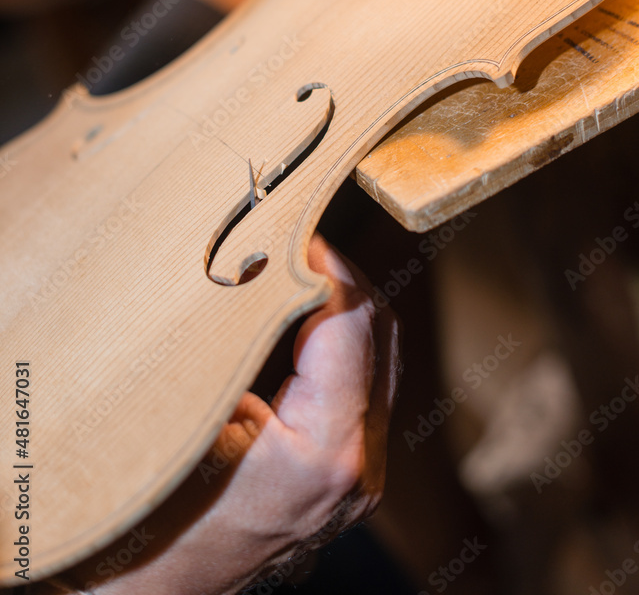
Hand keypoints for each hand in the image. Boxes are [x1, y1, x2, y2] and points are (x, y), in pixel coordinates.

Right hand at [63, 235, 398, 593]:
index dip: (322, 264)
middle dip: (336, 276)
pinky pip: (363, 385)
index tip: (287, 229)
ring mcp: (361, 476)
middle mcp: (359, 467)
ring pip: (378, 355)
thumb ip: (232, 338)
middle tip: (288, 240)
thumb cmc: (151, 516)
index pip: (350, 320)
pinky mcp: (351, 475)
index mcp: (324, 452)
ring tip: (289, 272)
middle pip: (377, 331)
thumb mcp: (185, 415)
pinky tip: (294, 321)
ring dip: (340, 305)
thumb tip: (255, 262)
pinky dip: (338, 342)